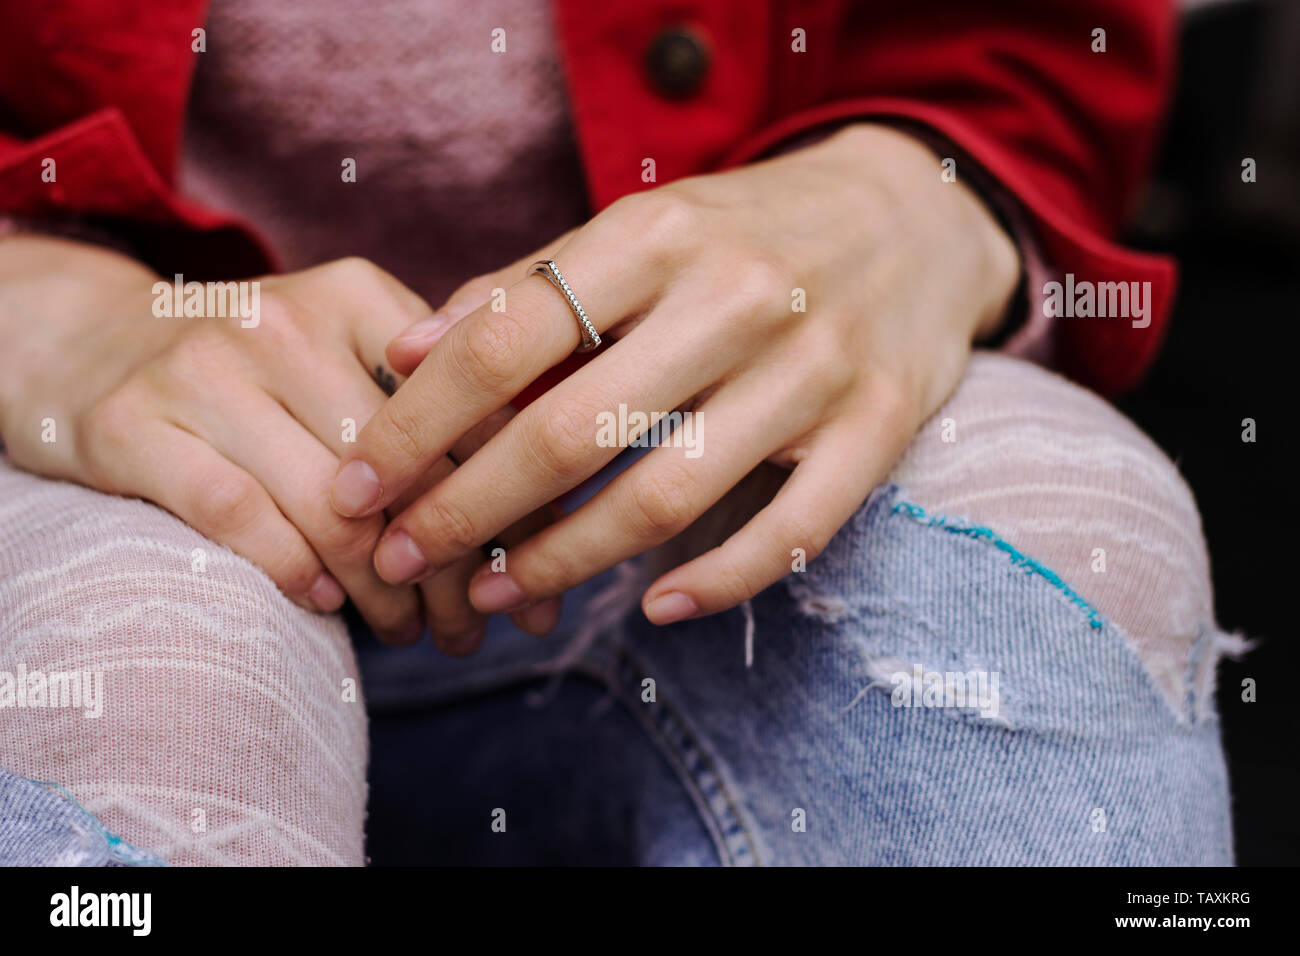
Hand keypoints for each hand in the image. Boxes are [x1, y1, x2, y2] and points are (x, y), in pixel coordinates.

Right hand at [0, 240, 554, 648]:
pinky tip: (323, 604)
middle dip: (454, 564)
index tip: (537, 573)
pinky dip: (294, 572)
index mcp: (358, 297)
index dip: (513, 501)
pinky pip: (240, 516)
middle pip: (406, 467)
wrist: (90, 341)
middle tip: (472, 625)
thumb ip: (430, 414)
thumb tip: (542, 531)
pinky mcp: (135, 423)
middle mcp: (285, 321)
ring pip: (332, 504)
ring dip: (384, 591)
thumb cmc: (254, 372)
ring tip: (409, 632)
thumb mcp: (342, 356)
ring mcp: (206, 368)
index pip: (465, 408)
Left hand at [333, 124, 1019, 628]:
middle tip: (399, 557)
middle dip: (466, 510)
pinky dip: (712, 583)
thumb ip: (526, 289)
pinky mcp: (879, 426)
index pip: (506, 339)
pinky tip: (646, 607)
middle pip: (572, 432)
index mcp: (658, 235)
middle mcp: (736, 296)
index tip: (359, 485)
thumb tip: (404, 354)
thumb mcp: (640, 232)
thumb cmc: (748, 233)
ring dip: (564, 561)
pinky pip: (789, 533)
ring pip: (667, 495)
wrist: (913, 217)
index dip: (418, 424)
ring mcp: (814, 367)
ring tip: (493, 592)